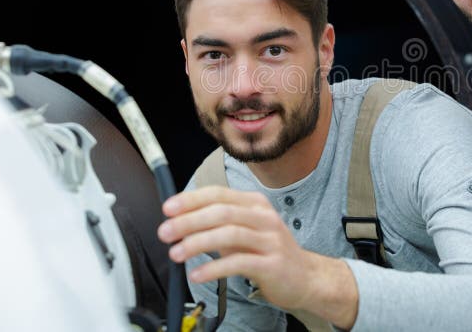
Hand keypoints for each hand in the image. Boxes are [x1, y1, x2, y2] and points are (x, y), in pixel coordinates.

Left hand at [157, 186, 357, 327]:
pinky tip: (197, 274)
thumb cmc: (270, 253)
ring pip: (229, 234)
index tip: (168, 208)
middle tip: (166, 232)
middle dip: (188, 221)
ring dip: (197, 243)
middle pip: (222, 212)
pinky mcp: (272, 263)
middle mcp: (264, 217)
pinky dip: (213, 268)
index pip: (219, 194)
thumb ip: (219, 225)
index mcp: (255, 204)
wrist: (306, 276)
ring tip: (176, 253)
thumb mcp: (245, 232)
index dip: (191, 200)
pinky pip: (238, 262)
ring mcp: (270, 240)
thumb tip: (181, 222)